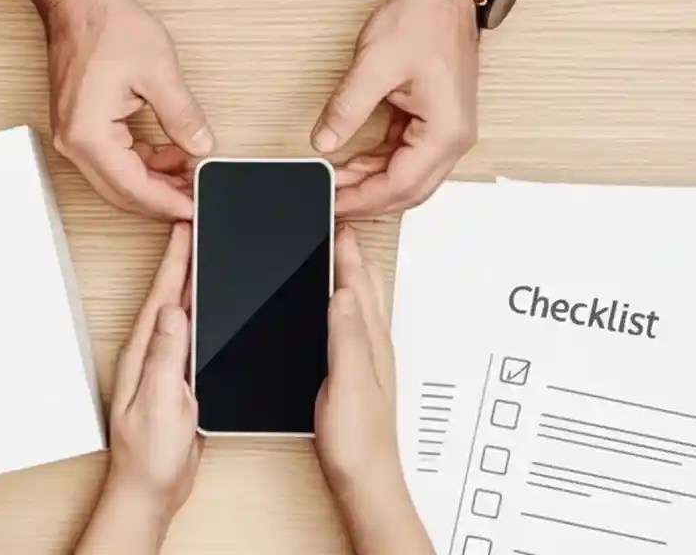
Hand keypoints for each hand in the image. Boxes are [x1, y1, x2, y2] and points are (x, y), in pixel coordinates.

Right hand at [47, 0, 213, 220]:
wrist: (80, 1)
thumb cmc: (107, 27)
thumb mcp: (159, 72)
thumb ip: (183, 117)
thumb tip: (201, 147)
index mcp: (89, 135)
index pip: (134, 188)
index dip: (169, 202)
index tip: (194, 208)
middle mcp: (74, 143)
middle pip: (123, 192)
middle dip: (163, 197)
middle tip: (197, 196)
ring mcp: (74, 137)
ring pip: (119, 179)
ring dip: (155, 180)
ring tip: (191, 172)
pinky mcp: (81, 128)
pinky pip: (113, 160)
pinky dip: (143, 163)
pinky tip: (171, 156)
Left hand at [105, 224, 201, 524]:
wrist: (151, 489)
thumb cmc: (148, 453)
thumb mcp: (160, 400)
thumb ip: (166, 356)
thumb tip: (173, 310)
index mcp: (144, 352)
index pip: (162, 294)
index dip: (175, 260)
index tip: (185, 227)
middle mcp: (152, 354)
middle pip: (172, 295)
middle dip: (185, 260)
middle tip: (198, 225)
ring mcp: (166, 365)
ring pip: (185, 312)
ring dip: (195, 283)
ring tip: (208, 252)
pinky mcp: (181, 379)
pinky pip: (195, 336)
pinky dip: (205, 313)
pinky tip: (215, 305)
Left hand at [312, 0, 479, 217]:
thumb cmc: (425, 20)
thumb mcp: (375, 63)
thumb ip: (347, 107)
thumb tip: (324, 142)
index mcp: (445, 131)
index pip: (399, 185)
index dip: (361, 199)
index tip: (332, 204)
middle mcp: (453, 139)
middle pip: (407, 191)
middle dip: (366, 199)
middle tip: (329, 200)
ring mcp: (447, 133)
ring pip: (406, 178)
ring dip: (371, 183)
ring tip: (334, 182)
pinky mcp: (435, 124)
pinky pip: (406, 158)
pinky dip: (378, 165)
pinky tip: (352, 165)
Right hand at [314, 227, 431, 553]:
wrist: (365, 480)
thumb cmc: (359, 440)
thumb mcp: (350, 382)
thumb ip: (347, 337)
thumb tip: (341, 292)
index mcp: (370, 339)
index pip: (357, 282)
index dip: (345, 248)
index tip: (333, 217)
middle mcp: (370, 343)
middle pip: (360, 286)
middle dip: (348, 252)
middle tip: (333, 223)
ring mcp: (363, 357)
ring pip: (353, 303)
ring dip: (344, 274)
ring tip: (331, 249)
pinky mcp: (350, 371)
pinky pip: (344, 324)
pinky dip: (335, 302)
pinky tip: (325, 304)